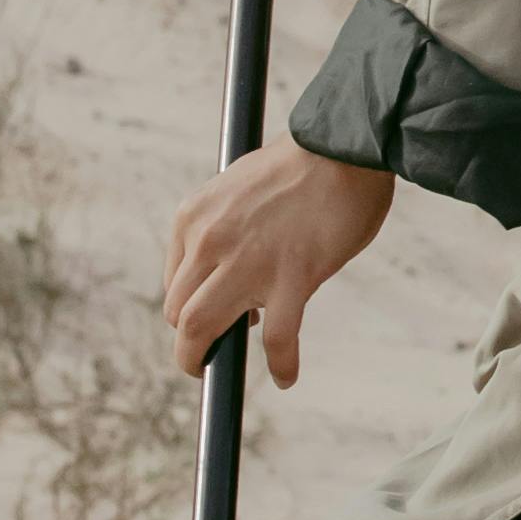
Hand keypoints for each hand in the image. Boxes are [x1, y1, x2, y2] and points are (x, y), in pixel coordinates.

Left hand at [165, 144, 389, 388]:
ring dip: (208, 360)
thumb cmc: (303, 164)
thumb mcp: (239, 188)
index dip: (192, 307)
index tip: (216, 313)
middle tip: (206, 355)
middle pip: (179, 315)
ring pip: (203, 329)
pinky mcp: (291, 277)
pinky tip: (287, 375)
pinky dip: (281, 364)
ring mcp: (248, 262)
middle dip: (190, 343)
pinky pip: (277, 338)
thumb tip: (237, 270)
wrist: (345, 144)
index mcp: (194, 217)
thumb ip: (227, 228)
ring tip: (220, 373)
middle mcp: (210, 241)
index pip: (175, 284)